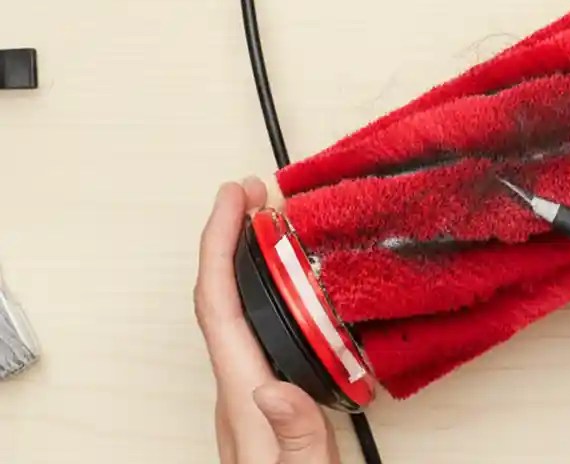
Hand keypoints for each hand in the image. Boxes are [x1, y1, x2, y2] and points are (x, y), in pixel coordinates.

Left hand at [195, 179, 341, 462]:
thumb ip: (295, 435)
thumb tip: (273, 387)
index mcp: (243, 396)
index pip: (216, 305)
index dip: (219, 241)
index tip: (236, 196)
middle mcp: (241, 388)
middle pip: (220, 295)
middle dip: (232, 234)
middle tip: (261, 191)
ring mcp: (252, 392)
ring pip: (237, 310)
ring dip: (248, 260)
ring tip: (277, 223)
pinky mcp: (270, 398)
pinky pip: (257, 329)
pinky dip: (269, 293)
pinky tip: (296, 288)